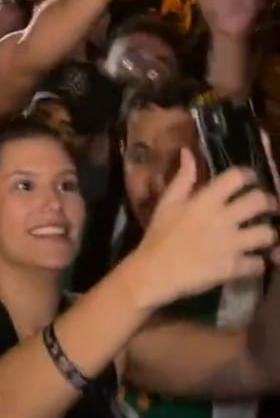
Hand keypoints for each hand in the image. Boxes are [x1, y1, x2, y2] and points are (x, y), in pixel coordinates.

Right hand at [137, 149, 277, 307]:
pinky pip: (258, 263)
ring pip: (266, 234)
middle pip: (259, 202)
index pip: (236, 178)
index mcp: (207, 200)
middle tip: (268, 206)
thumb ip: (183, 177)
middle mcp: (224, 218)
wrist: (155, 271)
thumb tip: (188, 152)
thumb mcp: (167, 202)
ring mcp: (231, 244)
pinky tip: (253, 261)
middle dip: (269, 202)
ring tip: (264, 235)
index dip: (248, 175)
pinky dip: (258, 262)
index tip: (250, 179)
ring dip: (268, 233)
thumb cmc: (159, 234)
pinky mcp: (233, 267)